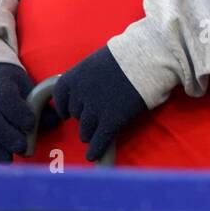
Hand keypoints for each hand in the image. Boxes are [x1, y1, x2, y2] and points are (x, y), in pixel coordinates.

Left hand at [53, 47, 147, 162]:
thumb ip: (88, 78)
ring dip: (91, 132)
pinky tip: (94, 155)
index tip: (69, 112)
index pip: (60, 98)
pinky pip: (99, 141)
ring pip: (85, 131)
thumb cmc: (129, 55)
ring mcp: (95, 109)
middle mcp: (80, 95)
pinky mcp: (111, 121)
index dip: (66, 106)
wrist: (149, 56)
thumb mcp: (99, 61)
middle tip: (98, 113)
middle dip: (85, 115)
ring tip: (99, 132)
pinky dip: (96, 150)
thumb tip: (84, 92)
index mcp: (74, 77)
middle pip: (76, 114)